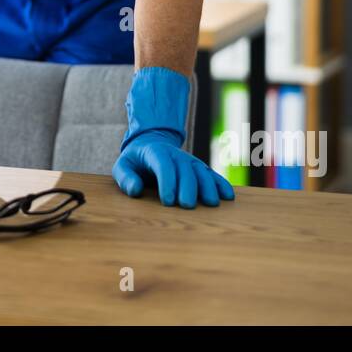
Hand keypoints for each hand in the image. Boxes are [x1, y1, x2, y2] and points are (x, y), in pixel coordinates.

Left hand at [112, 67, 235, 208]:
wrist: (151, 144)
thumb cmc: (135, 161)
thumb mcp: (123, 166)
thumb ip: (126, 178)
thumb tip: (135, 190)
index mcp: (156, 152)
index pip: (163, 165)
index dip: (167, 182)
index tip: (168, 201)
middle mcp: (176, 155)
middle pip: (185, 170)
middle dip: (188, 187)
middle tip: (187, 206)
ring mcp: (190, 161)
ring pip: (202, 171)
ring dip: (208, 187)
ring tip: (211, 204)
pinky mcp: (199, 168)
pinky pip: (212, 175)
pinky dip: (221, 184)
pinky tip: (228, 196)